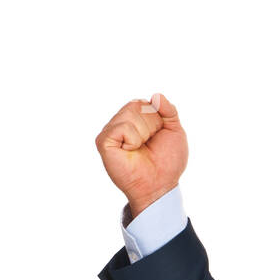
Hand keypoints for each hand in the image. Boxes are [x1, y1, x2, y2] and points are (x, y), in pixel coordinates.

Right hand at [95, 93, 187, 217]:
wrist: (160, 184)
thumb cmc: (167, 161)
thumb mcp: (175, 131)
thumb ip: (169, 111)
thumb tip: (156, 95)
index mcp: (135, 118)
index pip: (146, 103)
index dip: (158, 120)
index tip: (158, 137)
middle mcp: (121, 122)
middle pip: (137, 105)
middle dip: (151, 126)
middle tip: (148, 144)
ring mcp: (111, 131)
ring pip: (130, 114)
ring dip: (143, 134)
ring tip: (139, 149)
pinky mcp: (103, 141)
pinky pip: (122, 127)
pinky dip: (133, 140)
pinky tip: (130, 151)